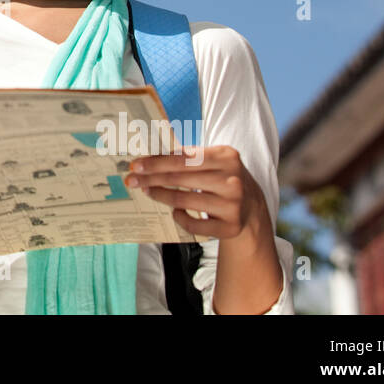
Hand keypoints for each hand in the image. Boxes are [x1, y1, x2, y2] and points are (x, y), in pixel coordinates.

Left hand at [125, 145, 269, 241]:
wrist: (251, 207)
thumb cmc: (222, 178)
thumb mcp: (212, 161)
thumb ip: (187, 157)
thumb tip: (149, 158)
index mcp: (226, 156)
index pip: (184, 158)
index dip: (157, 162)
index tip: (136, 165)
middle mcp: (232, 180)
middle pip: (181, 178)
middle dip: (152, 178)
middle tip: (132, 180)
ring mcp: (233, 205)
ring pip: (184, 200)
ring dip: (160, 195)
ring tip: (147, 191)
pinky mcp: (230, 226)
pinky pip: (194, 224)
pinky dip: (180, 217)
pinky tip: (174, 211)